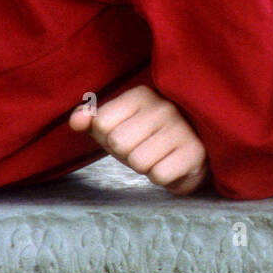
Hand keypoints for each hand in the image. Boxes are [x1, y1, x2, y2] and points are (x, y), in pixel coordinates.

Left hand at [69, 85, 209, 194]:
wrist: (191, 153)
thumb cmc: (148, 137)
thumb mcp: (115, 125)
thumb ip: (91, 120)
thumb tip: (76, 121)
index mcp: (142, 95)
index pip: (101, 122)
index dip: (107, 137)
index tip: (127, 135)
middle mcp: (164, 107)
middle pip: (118, 143)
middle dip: (126, 154)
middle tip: (143, 148)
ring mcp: (182, 129)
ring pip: (138, 161)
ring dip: (144, 167)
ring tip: (157, 156)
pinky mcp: (195, 152)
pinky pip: (159, 175)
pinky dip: (162, 177)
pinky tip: (171, 165)